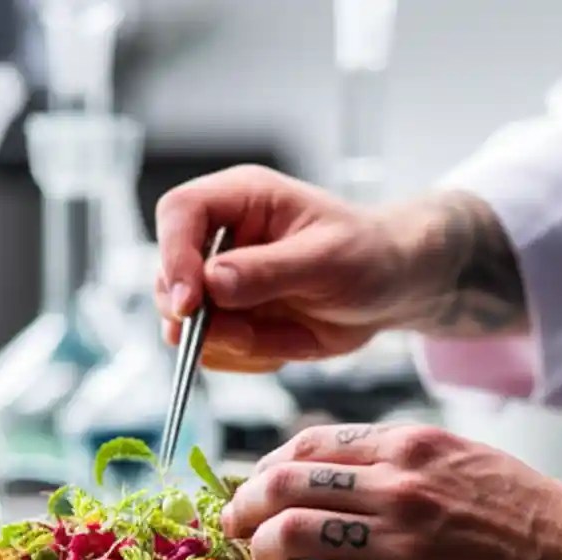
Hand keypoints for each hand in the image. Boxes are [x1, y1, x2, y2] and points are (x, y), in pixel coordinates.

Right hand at [154, 166, 528, 372]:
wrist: (393, 288)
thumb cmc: (369, 256)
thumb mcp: (328, 260)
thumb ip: (269, 271)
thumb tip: (212, 282)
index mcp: (242, 199)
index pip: (179, 212)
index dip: (173, 255)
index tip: (191, 303)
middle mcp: (222, 237)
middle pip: (168, 273)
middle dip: (197, 315)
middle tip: (244, 334)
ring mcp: (221, 280)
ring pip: (184, 321)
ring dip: (226, 342)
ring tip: (280, 336)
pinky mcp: (231, 318)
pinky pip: (213, 350)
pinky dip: (245, 358)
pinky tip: (287, 342)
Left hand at [222, 422, 561, 559]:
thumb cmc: (539, 518)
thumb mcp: (470, 459)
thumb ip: (404, 458)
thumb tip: (339, 468)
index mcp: (414, 445)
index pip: (311, 444)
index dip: (268, 465)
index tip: (255, 483)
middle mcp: (401, 486)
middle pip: (286, 484)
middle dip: (244, 504)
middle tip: (233, 523)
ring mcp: (403, 544)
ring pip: (292, 534)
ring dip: (259, 549)